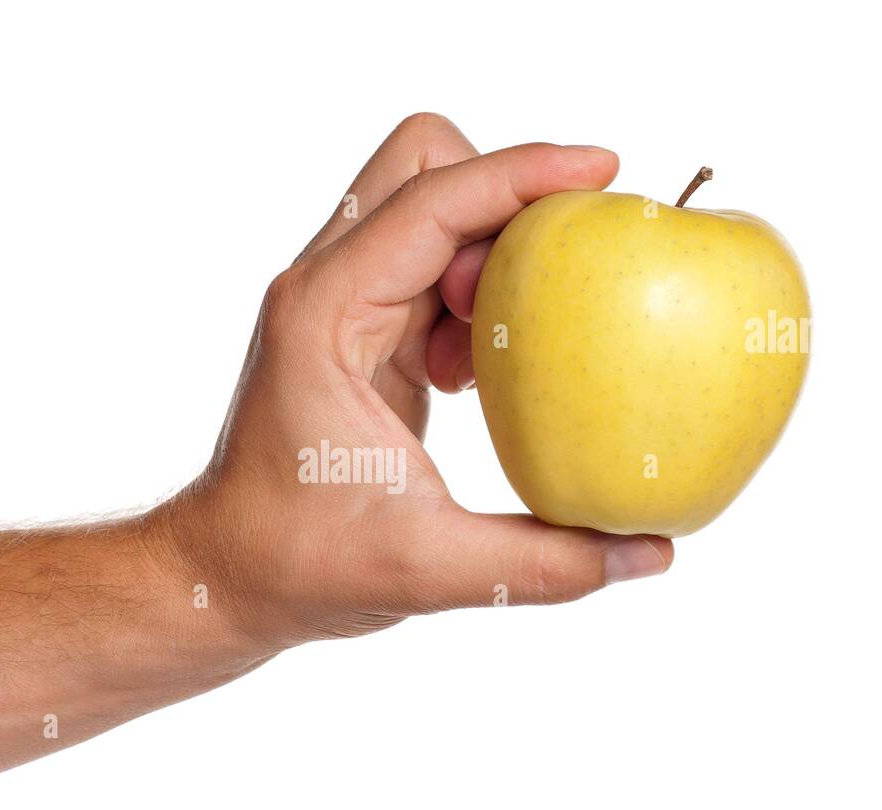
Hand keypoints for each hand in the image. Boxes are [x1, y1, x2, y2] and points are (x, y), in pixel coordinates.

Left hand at [153, 114, 672, 654]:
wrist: (229, 572)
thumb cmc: (298, 565)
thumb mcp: (424, 570)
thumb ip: (541, 565)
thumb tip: (652, 554)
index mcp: (324, 316)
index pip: (432, 200)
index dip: (523, 173)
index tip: (608, 172)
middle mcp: (325, 287)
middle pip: (422, 165)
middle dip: (503, 189)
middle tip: (562, 265)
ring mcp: (339, 303)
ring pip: (431, 212)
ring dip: (492, 248)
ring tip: (519, 336)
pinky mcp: (359, 329)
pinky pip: (432, 267)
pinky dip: (477, 291)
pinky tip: (480, 371)